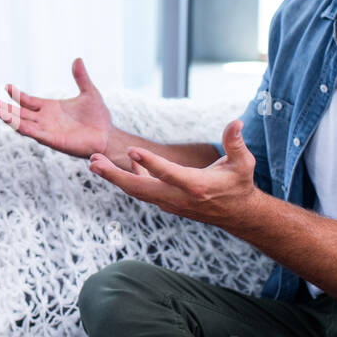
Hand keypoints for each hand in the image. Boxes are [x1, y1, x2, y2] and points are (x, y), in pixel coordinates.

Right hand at [0, 57, 113, 157]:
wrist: (107, 136)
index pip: (28, 101)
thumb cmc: (98, 117)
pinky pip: (33, 132)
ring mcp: (47, 130)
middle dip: (4, 107)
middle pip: (19, 113)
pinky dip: (21, 126)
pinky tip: (11, 120)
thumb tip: (78, 59)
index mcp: (50, 108)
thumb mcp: (89, 92)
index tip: (6, 86)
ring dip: (8, 117)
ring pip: (22, 123)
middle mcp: (45, 119)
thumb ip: (81, 77)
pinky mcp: (51, 139)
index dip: (17, 95)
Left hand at [88, 118, 260, 226]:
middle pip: (140, 188)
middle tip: (93, 162)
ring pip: (136, 190)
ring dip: (115, 176)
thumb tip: (236, 123)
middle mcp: (177, 197)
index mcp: (195, 186)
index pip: (168, 174)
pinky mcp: (166, 202)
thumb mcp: (243, 163)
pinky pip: (143, 190)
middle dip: (114, 176)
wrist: (236, 213)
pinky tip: (127, 161)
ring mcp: (169, 203)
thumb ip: (236, 143)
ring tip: (95, 162)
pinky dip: (131, 176)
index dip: (150, 163)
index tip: (132, 150)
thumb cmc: (239, 183)